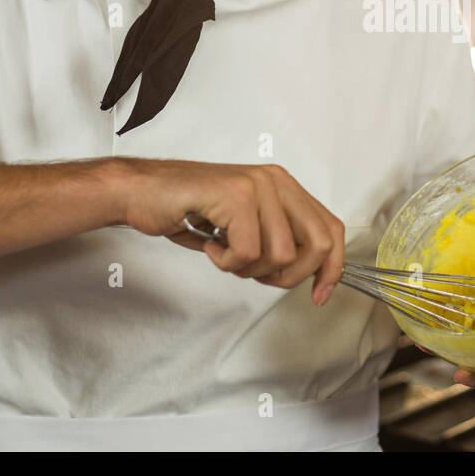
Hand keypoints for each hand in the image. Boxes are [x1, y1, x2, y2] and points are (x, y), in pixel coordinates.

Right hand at [111, 158, 344, 304]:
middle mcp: (277, 181)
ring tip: (225, 252)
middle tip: (254, 273)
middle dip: (288, 275)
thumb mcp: (245, 226)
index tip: (320, 294)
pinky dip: (226, 262)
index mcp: (284, 186)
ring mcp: (258, 185)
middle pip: (318, 245)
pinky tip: (210, 244)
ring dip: (249, 268)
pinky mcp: (236, 195)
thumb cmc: (188, 210)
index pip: (331, 229)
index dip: (332, 268)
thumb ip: (278, 241)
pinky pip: (247, 253)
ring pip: (280, 256)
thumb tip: (310, 273)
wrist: (142, 191)